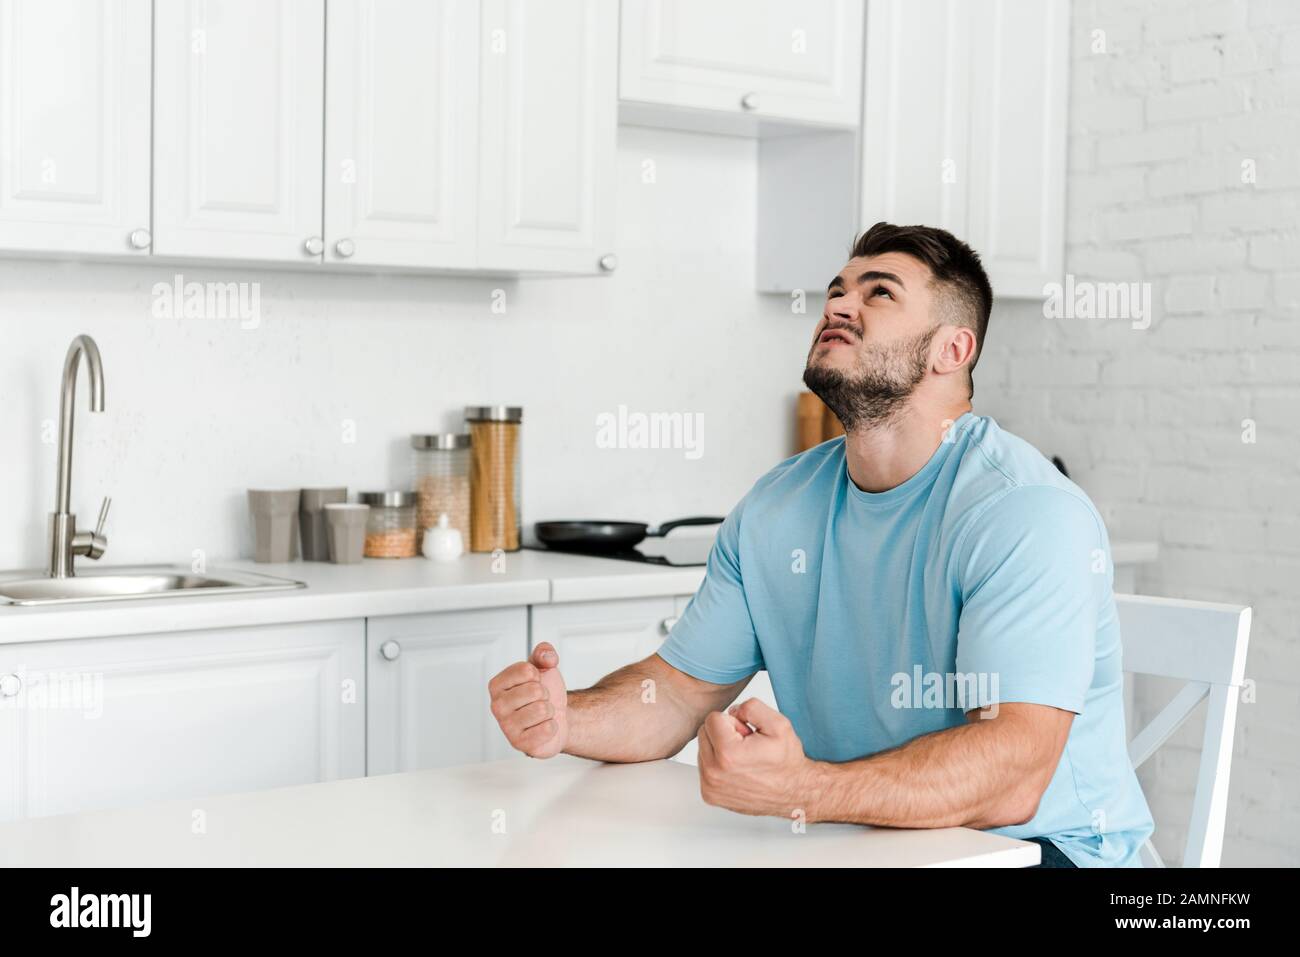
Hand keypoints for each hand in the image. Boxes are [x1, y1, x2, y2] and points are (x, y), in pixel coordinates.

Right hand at [488, 642, 567, 757]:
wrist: (557, 717)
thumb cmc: (544, 693)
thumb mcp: (543, 667)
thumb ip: (544, 653)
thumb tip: (546, 655)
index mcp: (497, 685)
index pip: (525, 670)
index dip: (538, 674)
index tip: (534, 681)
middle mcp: (497, 706)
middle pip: (535, 690)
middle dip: (545, 694)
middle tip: (539, 700)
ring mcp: (507, 727)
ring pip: (543, 709)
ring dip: (549, 711)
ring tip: (541, 714)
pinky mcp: (521, 744)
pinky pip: (548, 728)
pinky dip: (552, 726)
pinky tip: (542, 727)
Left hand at [697, 698, 818, 817]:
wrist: (794, 792)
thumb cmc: (787, 761)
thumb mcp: (779, 724)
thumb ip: (752, 707)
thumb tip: (732, 711)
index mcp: (728, 753)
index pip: (712, 718)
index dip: (734, 722)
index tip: (747, 735)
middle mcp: (714, 773)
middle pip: (704, 732)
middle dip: (724, 733)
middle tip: (746, 746)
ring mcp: (710, 786)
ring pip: (703, 749)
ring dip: (720, 749)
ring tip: (743, 759)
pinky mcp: (709, 795)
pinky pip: (704, 767)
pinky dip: (718, 765)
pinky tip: (737, 770)